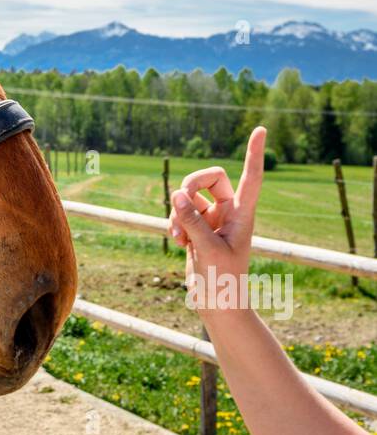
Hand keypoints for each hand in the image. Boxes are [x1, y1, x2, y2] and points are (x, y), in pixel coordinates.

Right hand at [168, 126, 265, 311]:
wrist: (219, 306)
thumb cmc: (224, 281)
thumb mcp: (207, 250)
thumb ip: (192, 221)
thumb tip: (177, 194)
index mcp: (243, 214)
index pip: (252, 177)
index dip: (255, 153)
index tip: (260, 129)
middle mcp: (230, 213)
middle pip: (210, 177)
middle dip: (191, 184)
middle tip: (180, 200)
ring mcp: (212, 221)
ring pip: (190, 196)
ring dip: (178, 210)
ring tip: (178, 235)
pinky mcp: (197, 231)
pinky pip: (180, 213)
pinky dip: (174, 223)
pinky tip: (177, 242)